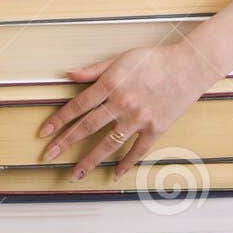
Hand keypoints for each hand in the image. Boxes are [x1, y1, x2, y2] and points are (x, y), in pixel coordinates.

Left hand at [36, 42, 219, 180]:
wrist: (189, 66)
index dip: (59, 120)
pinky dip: (126, 163)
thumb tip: (68, 74)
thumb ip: (94, 70)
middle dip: (65, 142)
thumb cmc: (154, 59)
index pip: (78, 105)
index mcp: (111, 84)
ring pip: (109, 143)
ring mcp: (139, 118)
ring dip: (90, 160)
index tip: (44, 133)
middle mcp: (122, 103)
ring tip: (74, 174)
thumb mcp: (120, 58)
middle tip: (48, 156)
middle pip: (87, 127)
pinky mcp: (156, 128)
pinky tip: (115, 174)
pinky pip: (137, 150)